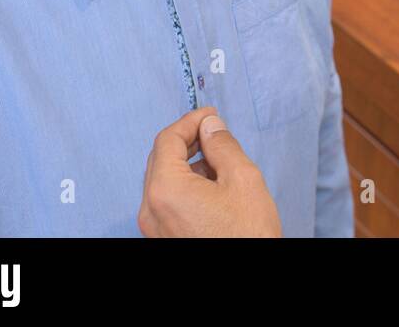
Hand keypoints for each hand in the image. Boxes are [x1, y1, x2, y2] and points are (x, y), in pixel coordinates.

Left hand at [138, 106, 282, 237]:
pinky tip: (213, 187)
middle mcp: (151, 209)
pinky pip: (167, 201)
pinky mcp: (162, 238)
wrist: (247, 281)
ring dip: (188, 164)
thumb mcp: (243, 179)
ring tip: (221, 163)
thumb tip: (210, 126)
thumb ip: (222, 146)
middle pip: (160, 159)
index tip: (210, 116)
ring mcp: (154, 227)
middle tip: (215, 133)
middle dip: (187, 141)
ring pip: (163, 180)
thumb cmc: (247, 235)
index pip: (167, 140)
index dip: (190, 122)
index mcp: (166, 190)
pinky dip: (185, 185)